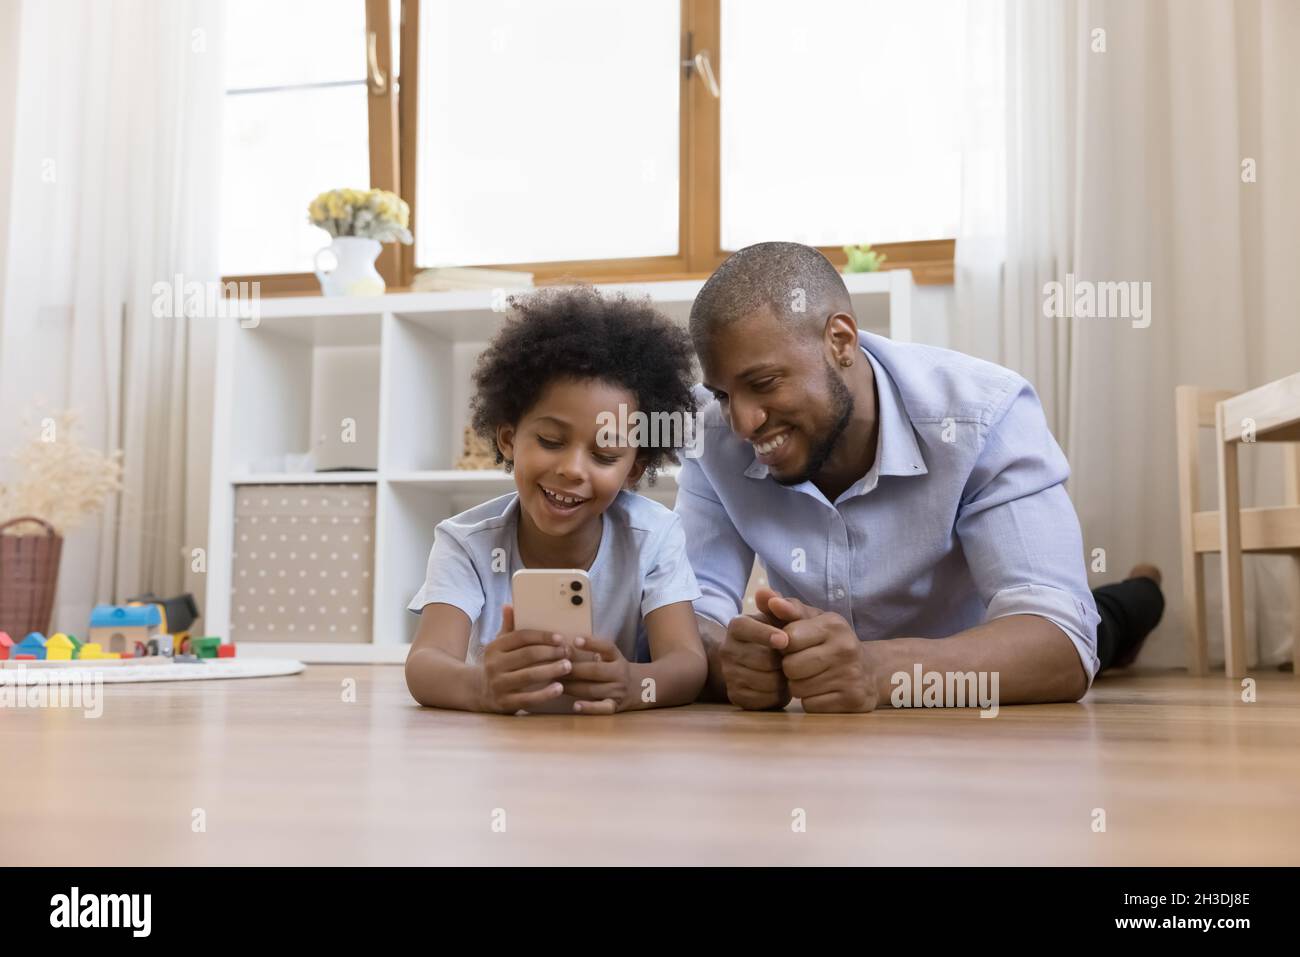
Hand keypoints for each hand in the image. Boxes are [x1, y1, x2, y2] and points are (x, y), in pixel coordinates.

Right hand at [478, 605, 572, 713]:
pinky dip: (545, 694)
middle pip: (527, 655)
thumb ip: (508, 626)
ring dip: (551, 670)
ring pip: (529, 676)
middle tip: (568, 652)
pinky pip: (528, 698)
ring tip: (568, 666)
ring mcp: (499, 684)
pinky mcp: (505, 703)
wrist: (479, 691)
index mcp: (495, 647)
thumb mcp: (499, 644)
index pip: (521, 637)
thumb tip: (509, 605)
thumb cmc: (498, 663)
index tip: (561, 638)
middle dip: (551, 652)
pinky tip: (559, 688)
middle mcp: (494, 665)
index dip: (542, 636)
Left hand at [561, 635, 630, 713]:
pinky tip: (575, 706)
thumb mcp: (608, 657)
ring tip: (554, 685)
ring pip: (593, 689)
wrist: (643, 688)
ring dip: (572, 687)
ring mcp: (618, 691)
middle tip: (554, 668)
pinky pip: (602, 708)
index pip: (607, 647)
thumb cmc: (615, 669)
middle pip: (595, 670)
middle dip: (573, 669)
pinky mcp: (615, 706)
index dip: (592, 643)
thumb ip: (591, 652)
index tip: (575, 640)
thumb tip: (564, 647)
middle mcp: (620, 673)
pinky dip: (589, 707)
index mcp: (617, 658)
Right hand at [720, 608, 791, 710]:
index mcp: (737, 625)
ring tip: (786, 674)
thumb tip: (765, 591)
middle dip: (782, 661)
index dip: (765, 634)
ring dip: (781, 680)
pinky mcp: (734, 695)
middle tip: (792, 660)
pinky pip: (760, 700)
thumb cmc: (781, 635)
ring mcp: (728, 673)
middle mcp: (727, 649)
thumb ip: (783, 605)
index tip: (784, 641)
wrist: (768, 662)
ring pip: (763, 681)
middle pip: (760, 659)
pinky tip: (778, 687)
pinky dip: (775, 696)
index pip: (746, 628)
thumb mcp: (786, 619)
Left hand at [759, 588, 876, 713]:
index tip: (793, 646)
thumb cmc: (830, 642)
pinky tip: (823, 691)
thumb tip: (761, 594)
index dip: (784, 646)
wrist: (869, 670)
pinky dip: (811, 701)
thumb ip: (786, 607)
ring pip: (798, 689)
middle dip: (790, 669)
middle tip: (802, 664)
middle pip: (790, 667)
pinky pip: (811, 705)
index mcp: (833, 624)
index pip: (788, 638)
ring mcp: (851, 675)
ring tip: (812, 677)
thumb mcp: (812, 620)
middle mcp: (845, 648)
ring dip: (799, 686)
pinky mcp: (852, 699)